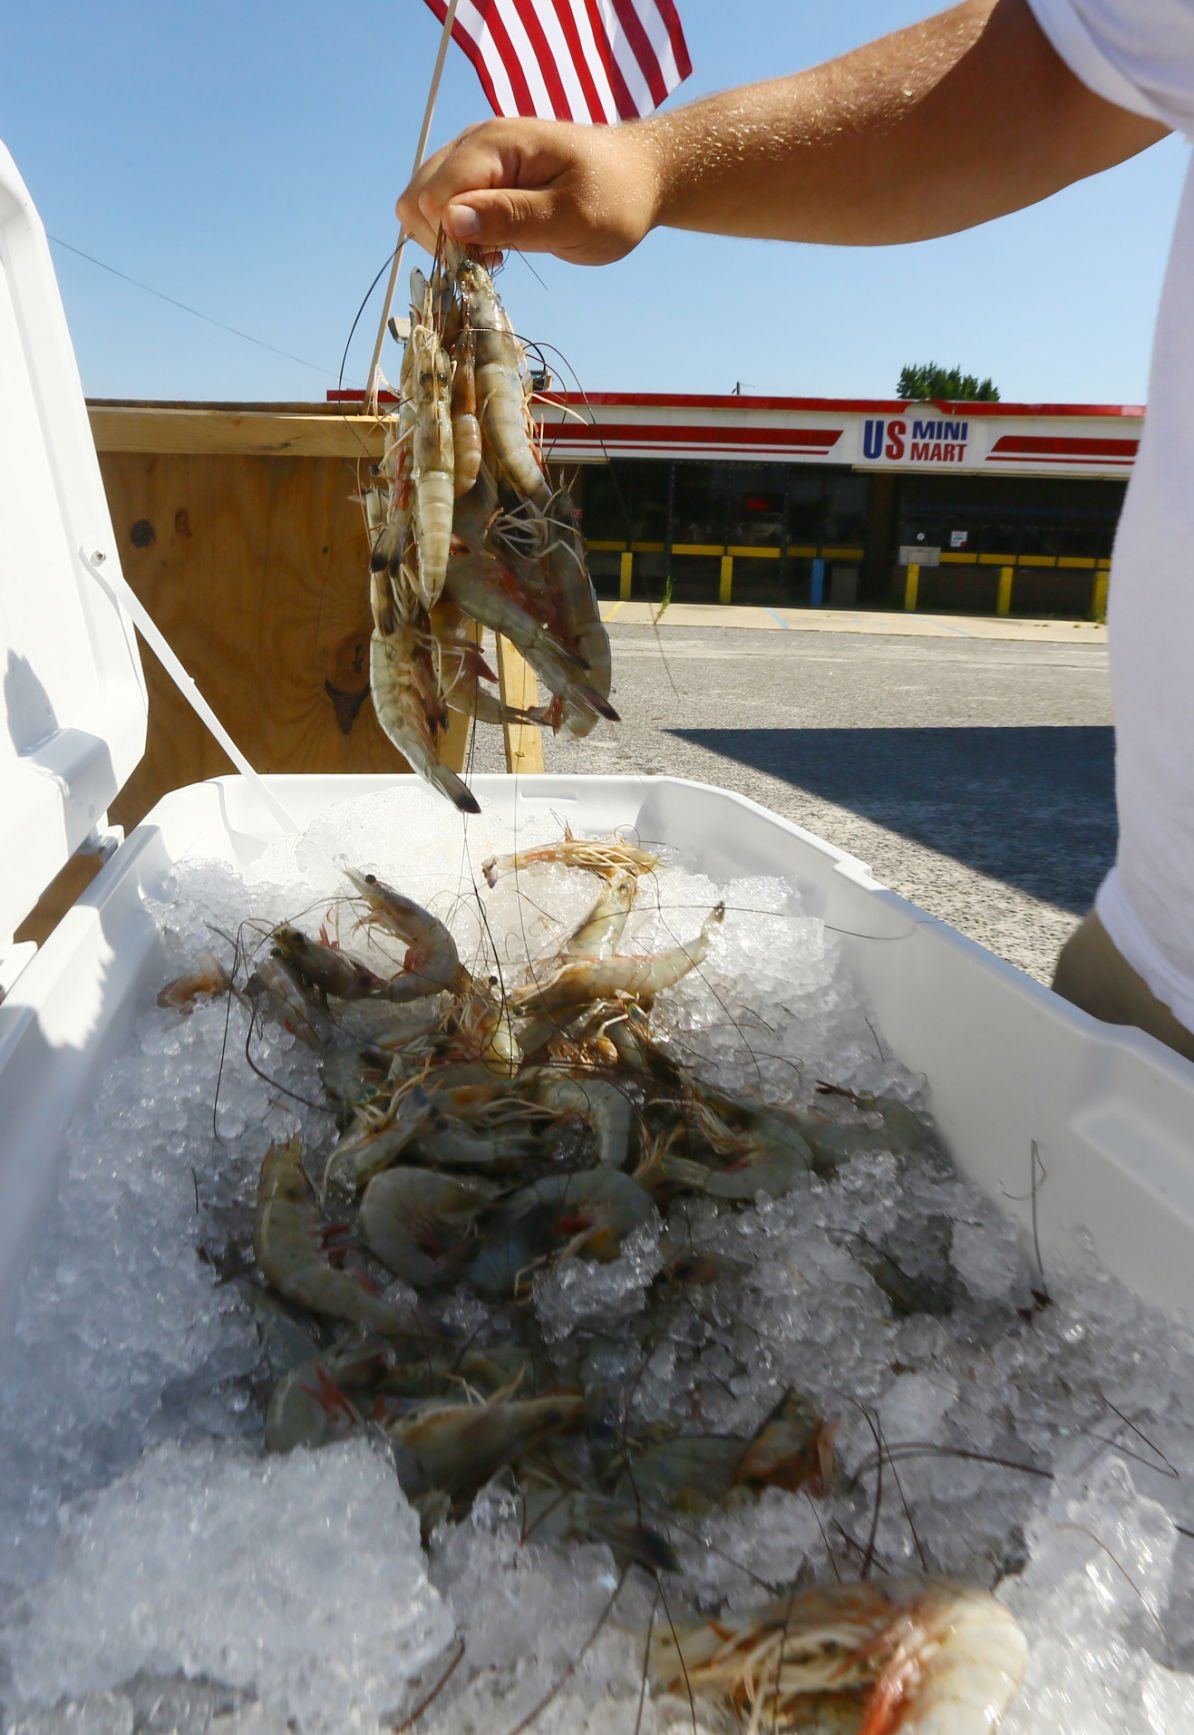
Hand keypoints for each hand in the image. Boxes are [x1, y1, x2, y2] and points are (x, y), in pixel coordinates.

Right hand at [396, 117, 661, 264]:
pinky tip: (496, 247)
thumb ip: (511, 217)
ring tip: (497, 253)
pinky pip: (446, 210)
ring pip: (426, 207)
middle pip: (417, 199)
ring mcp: (475, 159)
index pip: (433, 197)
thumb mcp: (572, 217)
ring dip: (451, 241)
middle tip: (493, 259)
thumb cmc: (615, 198)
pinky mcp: (481, 179)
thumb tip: (449, 221)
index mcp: (495, 144)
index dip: (451, 240)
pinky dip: (461, 237)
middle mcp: (475, 144)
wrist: (640, 179)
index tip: (493, 259)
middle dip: (444, 241)